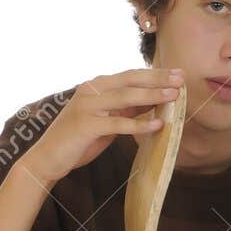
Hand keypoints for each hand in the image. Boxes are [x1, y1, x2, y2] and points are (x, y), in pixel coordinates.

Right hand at [28, 67, 183, 185]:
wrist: (48, 157)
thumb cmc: (79, 140)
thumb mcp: (107, 120)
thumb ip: (126, 108)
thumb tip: (155, 100)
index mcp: (96, 86)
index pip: (130, 75)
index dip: (154, 74)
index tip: (177, 73)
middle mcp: (91, 91)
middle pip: (130, 80)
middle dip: (157, 79)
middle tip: (181, 78)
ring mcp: (87, 107)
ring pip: (125, 97)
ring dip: (152, 96)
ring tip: (174, 96)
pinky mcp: (86, 125)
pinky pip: (117, 123)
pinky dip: (139, 124)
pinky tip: (158, 125)